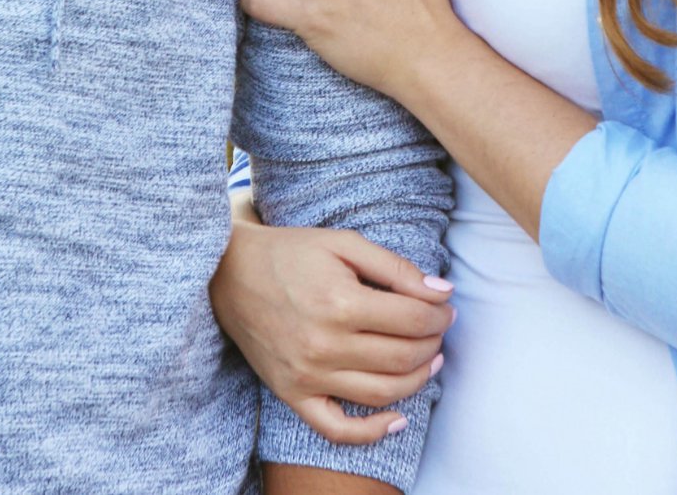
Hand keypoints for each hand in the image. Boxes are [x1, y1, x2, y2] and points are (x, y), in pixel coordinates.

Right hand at [209, 216, 454, 444]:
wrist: (229, 273)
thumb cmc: (291, 252)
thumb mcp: (344, 243)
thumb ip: (395, 268)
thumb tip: (442, 292)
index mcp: (341, 302)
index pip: (412, 319)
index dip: (439, 314)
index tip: (446, 307)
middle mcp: (325, 345)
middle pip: (403, 357)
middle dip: (433, 343)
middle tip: (439, 329)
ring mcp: (308, 376)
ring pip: (382, 394)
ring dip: (417, 380)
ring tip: (429, 360)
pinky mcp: (292, 394)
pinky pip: (338, 430)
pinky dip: (372, 432)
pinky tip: (398, 419)